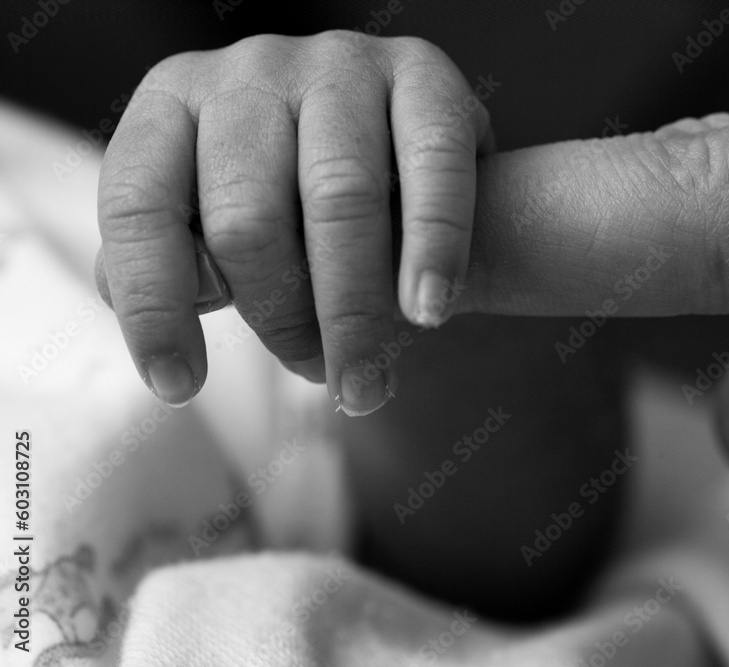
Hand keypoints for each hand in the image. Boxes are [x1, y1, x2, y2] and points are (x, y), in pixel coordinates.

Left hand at [96, 31, 492, 413]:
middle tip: (318, 372)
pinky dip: (431, 250)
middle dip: (282, 322)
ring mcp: (340, 65)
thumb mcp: (225, 218)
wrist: (407, 158)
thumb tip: (116, 291)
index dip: (154, 305)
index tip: (180, 386)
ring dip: (356, 314)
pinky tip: (428, 311)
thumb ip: (174, 252)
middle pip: (248, 220)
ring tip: (367, 381)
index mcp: (176, 102)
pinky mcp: (424, 74)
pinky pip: (429, 169)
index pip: (140, 205)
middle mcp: (250, 72)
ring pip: (338, 201)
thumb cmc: (303, 201)